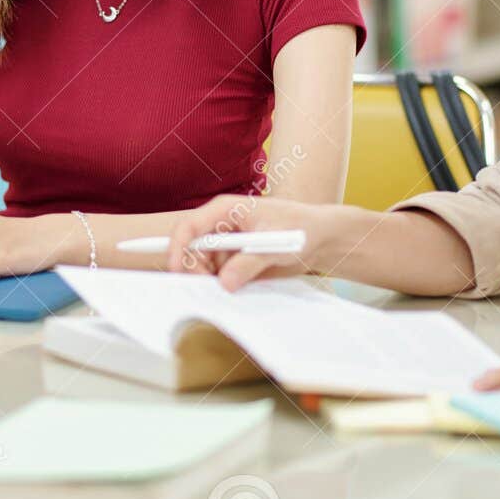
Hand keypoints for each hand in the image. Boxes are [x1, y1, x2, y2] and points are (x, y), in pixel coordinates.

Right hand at [166, 195, 335, 290]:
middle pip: (190, 249)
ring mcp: (227, 243)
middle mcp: (221, 225)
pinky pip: (217, 274)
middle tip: (210, 289)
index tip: (177, 270)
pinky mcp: (234, 258)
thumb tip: (224, 283)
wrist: (321, 237)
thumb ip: (248, 263)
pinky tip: (237, 287)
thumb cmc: (301, 227)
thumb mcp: (274, 244)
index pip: (189, 226)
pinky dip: (221, 284)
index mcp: (226, 209)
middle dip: (194, 270)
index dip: (178, 248)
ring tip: (230, 288)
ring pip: (202, 265)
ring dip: (210, 279)